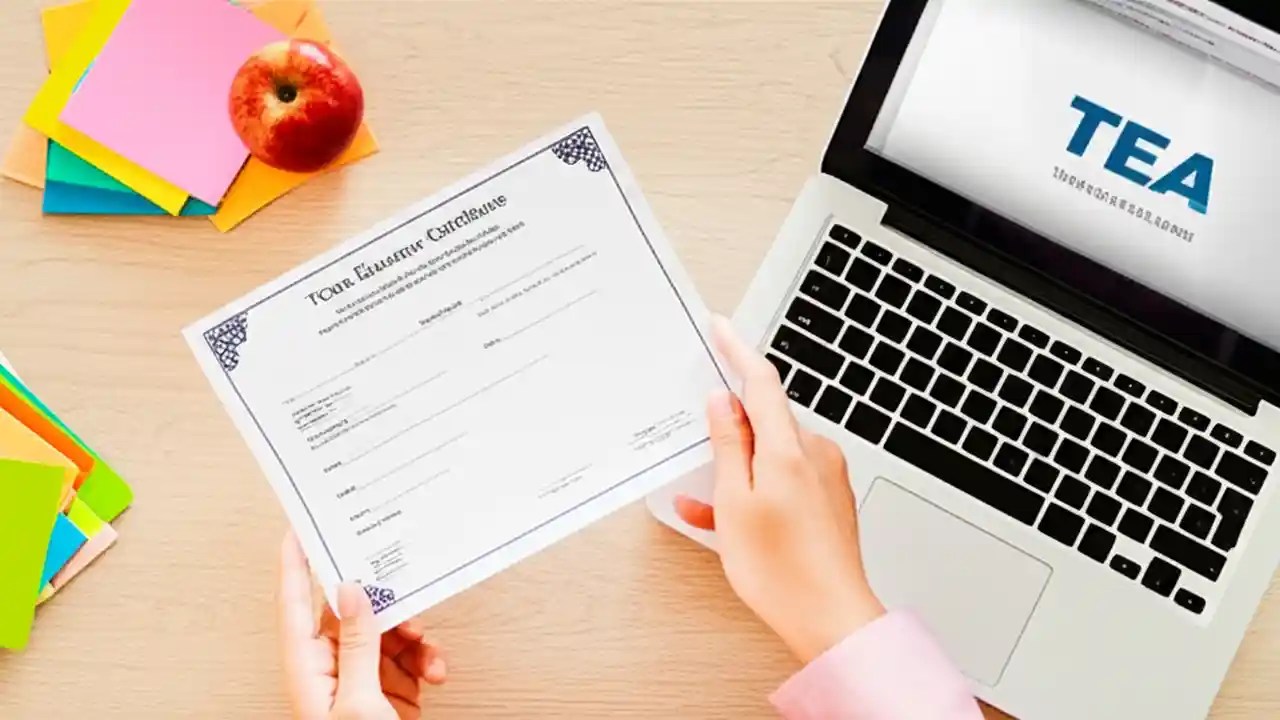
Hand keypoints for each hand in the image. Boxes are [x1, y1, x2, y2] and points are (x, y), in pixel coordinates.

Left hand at [278, 533, 447, 719]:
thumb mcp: (358, 703)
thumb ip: (356, 647)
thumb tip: (352, 593)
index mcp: (308, 670)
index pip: (295, 604)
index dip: (295, 565)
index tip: (300, 529)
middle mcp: (331, 670)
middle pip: (353, 614)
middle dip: (386, 606)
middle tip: (403, 597)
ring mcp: (360, 681)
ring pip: (388, 634)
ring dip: (414, 640)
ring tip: (425, 651)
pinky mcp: (387, 690)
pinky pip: (408, 659)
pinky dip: (426, 662)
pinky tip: (433, 672)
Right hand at [675, 316, 884, 663]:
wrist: (832, 619)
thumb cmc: (783, 572)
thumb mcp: (734, 502)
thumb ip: (728, 445)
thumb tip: (723, 404)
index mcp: (789, 449)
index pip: (761, 381)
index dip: (738, 351)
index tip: (722, 329)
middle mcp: (815, 455)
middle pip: (766, 420)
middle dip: (731, 431)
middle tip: (701, 452)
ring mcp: (827, 478)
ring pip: (772, 455)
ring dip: (739, 471)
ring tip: (710, 508)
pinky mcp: (830, 501)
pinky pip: (785, 480)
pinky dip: (756, 492)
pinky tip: (731, 521)